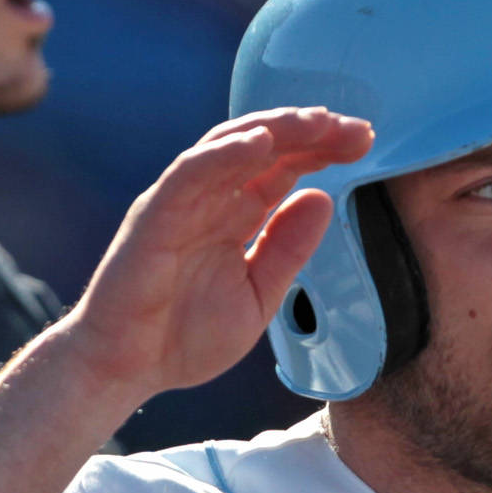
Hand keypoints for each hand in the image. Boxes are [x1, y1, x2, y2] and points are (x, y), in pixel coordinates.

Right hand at [60, 107, 372, 402]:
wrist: (126, 371)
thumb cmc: (182, 337)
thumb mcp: (257, 296)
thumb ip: (287, 250)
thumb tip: (322, 200)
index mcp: (236, 216)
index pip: (284, 167)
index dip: (323, 149)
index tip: (365, 142)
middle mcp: (209, 200)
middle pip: (264, 148)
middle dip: (312, 133)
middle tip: (357, 129)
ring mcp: (180, 203)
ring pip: (229, 147)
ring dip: (275, 129)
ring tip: (317, 121)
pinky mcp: (154, 216)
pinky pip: (189, 173)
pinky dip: (223, 154)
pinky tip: (260, 142)